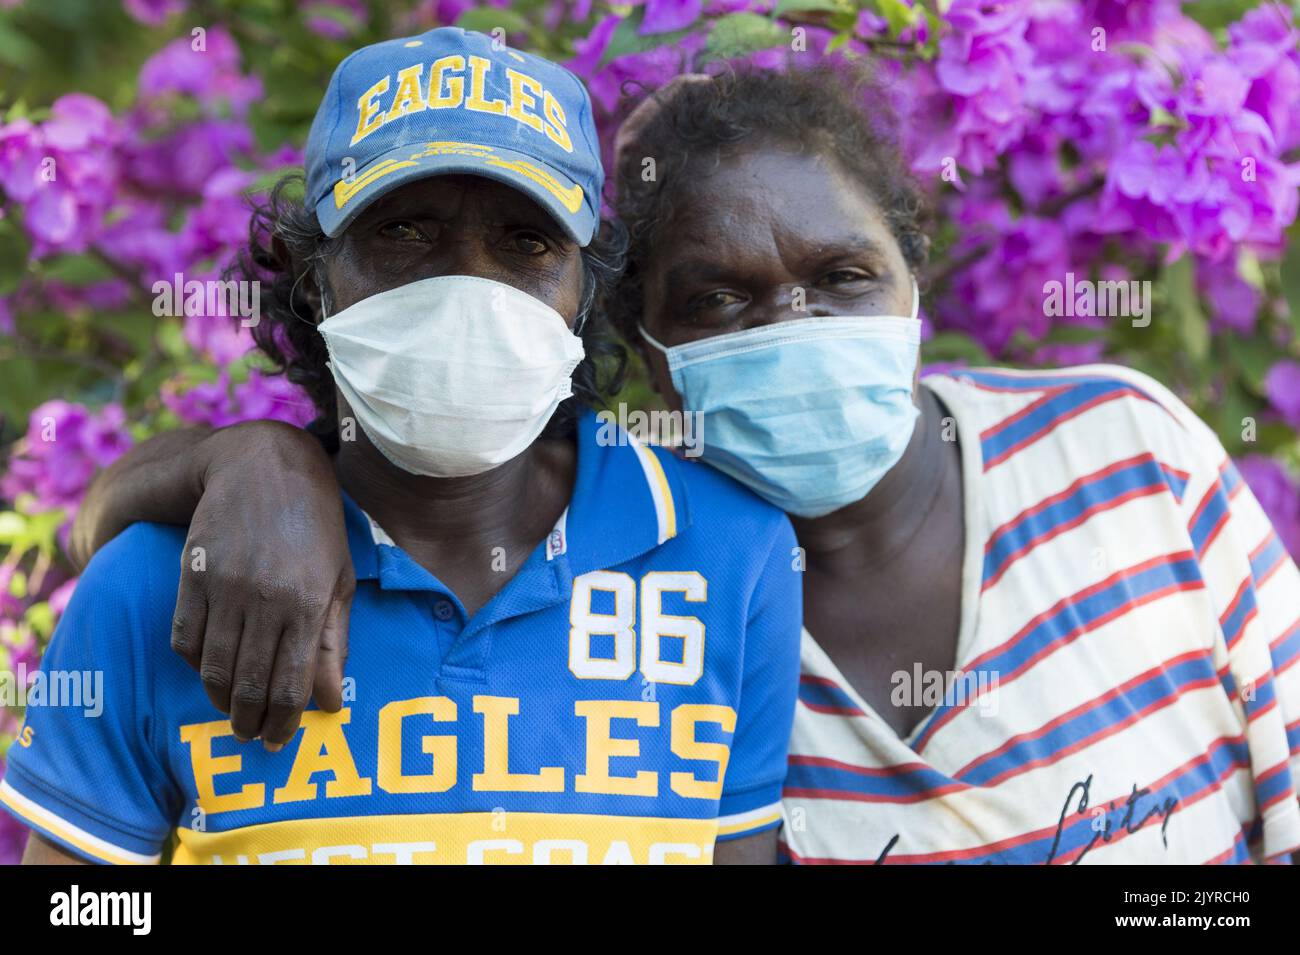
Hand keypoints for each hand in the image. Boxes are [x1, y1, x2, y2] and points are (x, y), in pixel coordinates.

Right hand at [172, 420, 353, 748]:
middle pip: (248, 684)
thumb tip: (330, 703)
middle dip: (248, 721)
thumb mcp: (339, 579)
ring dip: (219, 699)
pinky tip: (209, 671)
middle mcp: (263, 599)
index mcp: (307, 602)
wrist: (262, 468)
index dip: (282, 722)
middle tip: (250, 736)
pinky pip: (183, 638)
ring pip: (212, 667)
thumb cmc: (314, 526)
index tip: (278, 740)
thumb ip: (332, 642)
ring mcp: (224, 587)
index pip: (289, 685)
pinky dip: (194, 664)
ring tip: (231, 711)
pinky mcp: (191, 576)